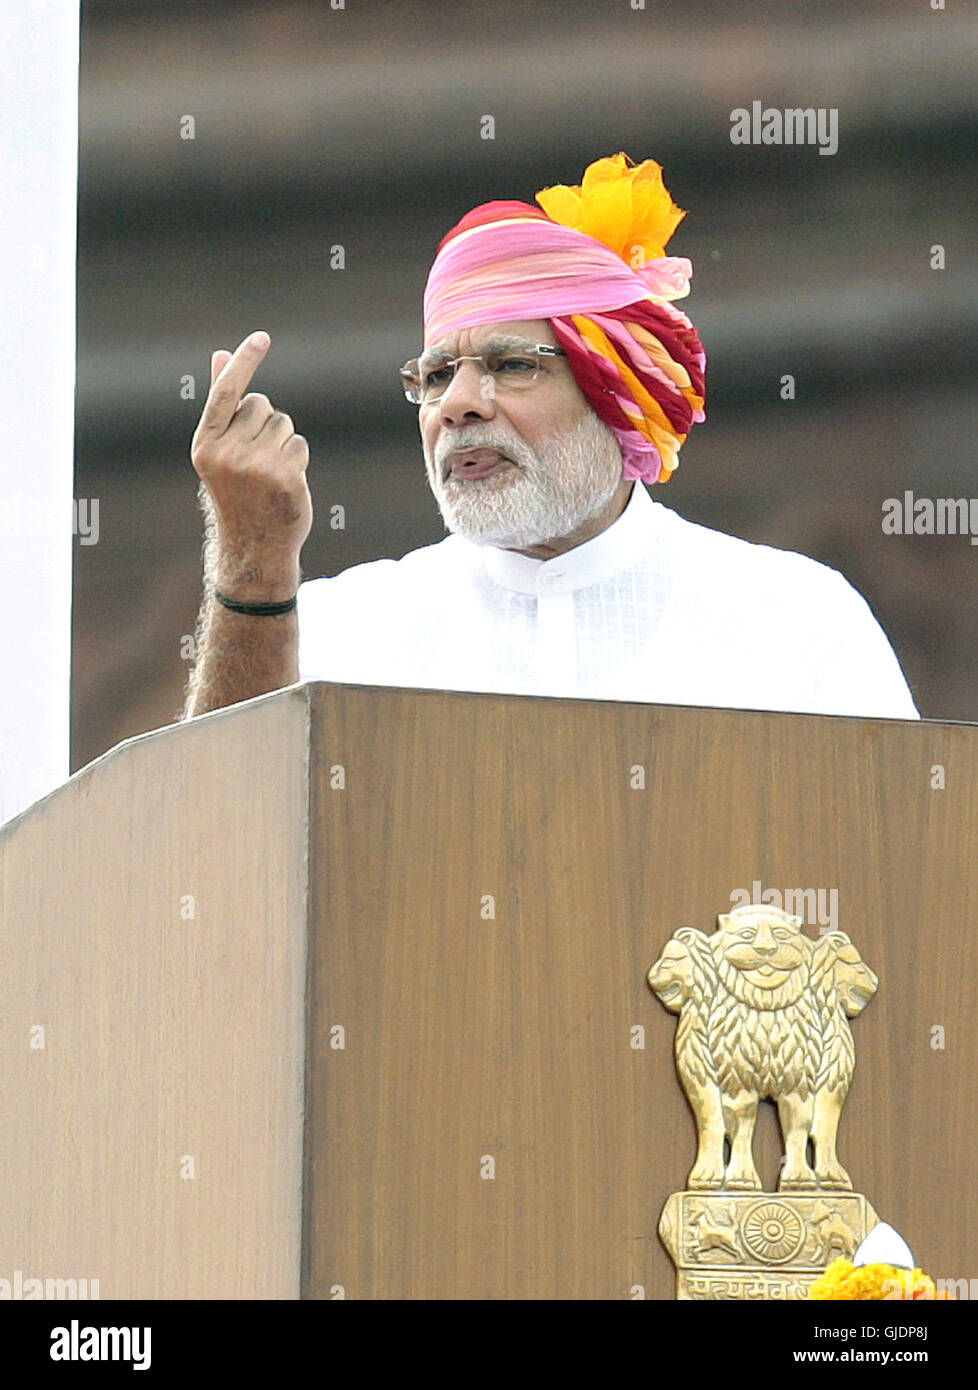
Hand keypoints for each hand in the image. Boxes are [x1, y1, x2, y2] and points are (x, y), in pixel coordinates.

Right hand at [190, 331, 312, 594]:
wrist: (254, 545)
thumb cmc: (236, 493)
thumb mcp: (221, 450)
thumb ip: (222, 404)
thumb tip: (220, 355)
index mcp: (205, 444)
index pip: (226, 392)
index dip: (244, 362)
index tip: (261, 337)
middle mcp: (227, 453)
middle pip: (261, 405)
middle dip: (265, 422)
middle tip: (256, 457)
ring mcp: (256, 466)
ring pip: (283, 424)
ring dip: (282, 442)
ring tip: (269, 472)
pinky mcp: (284, 477)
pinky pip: (299, 444)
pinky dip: (297, 459)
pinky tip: (285, 482)